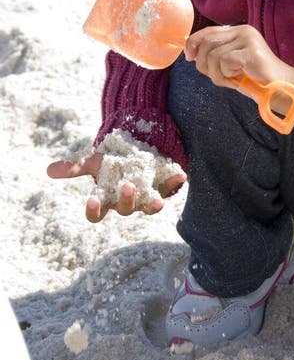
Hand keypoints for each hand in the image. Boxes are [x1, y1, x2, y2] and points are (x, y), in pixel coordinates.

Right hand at [47, 153, 185, 222]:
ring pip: (149, 206)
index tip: (92, 201)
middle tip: (127, 187)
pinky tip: (179, 175)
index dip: (95, 210)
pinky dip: (175, 181)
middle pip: (126, 210)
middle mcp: (128, 202)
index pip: (98, 213)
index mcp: (108, 199)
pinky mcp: (165, 185)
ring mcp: (148, 195)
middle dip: (126, 200)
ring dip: (153, 204)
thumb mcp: (95, 161)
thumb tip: (49, 170)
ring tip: (157, 200)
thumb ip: (74, 167)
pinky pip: (171, 186)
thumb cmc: (113, 161)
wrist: (137, 146)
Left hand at [185, 24, 292, 93]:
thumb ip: (215, 55)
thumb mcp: (230, 63)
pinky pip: (225, 62)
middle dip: (203, 63)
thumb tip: (191, 53)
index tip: (188, 57)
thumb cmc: (254, 78)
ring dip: (216, 74)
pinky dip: (226, 75)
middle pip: (207, 42)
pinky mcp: (251, 51)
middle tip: (215, 76)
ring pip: (214, 55)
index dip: (194, 42)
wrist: (279, 88)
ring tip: (229, 80)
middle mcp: (243, 31)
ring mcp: (248, 40)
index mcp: (239, 31)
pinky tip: (238, 80)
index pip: (208, 31)